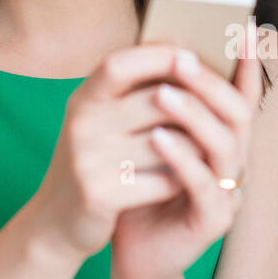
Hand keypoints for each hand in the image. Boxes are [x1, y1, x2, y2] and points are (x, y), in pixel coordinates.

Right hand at [30, 42, 213, 261]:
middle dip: (195, 107)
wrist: (55, 223)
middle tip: (222, 112)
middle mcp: (81, 124)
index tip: (192, 56)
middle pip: (156, 101)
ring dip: (196, 147)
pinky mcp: (100, 196)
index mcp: (83, 99)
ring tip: (211, 149)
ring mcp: (88, 160)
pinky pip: (162, 181)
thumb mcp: (98, 121)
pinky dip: (181, 180)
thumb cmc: (92, 163)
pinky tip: (188, 182)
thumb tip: (186, 55)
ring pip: (168, 143)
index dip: (159, 56)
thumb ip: (131, 93)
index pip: (120, 64)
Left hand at [110, 19, 263, 278]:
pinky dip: (183, 158)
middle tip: (181, 57)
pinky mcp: (214, 222)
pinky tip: (158, 138)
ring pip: (227, 146)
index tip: (237, 24)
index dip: (245, 60)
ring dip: (196, 115)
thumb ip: (162, 102)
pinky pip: (205, 185)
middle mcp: (235, 162)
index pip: (242, 92)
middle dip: (211, 82)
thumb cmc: (140, 189)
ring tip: (163, 93)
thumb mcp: (149, 138)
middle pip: (240, 113)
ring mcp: (229, 192)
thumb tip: (159, 44)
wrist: (132, 254)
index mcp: (225, 138)